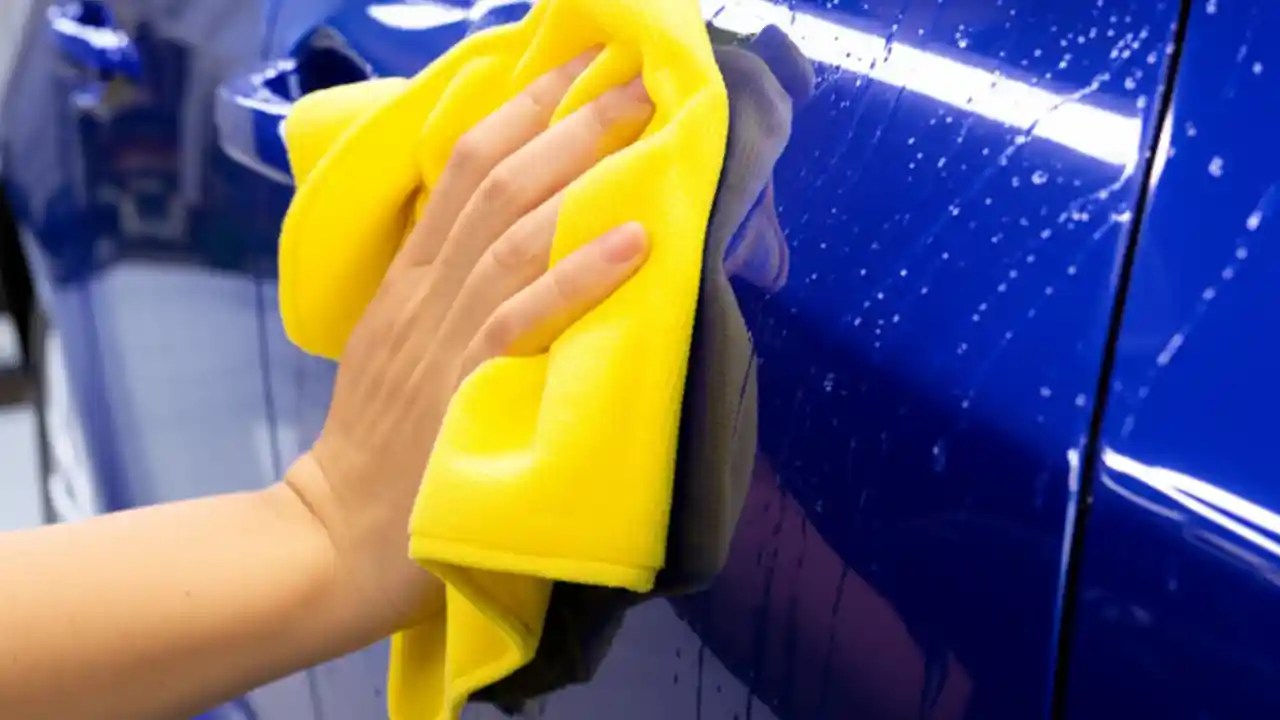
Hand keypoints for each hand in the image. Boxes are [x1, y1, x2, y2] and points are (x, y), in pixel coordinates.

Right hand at [279, 52, 654, 638]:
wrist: (334, 535)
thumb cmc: (379, 447)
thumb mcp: (397, 347)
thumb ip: (440, 293)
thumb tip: (510, 244)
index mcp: (409, 279)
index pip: (461, 168)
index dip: (520, 110)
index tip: (573, 67)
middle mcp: (425, 295)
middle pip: (495, 182)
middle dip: (566, 121)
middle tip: (632, 79)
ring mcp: (441, 339)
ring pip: (513, 231)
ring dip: (579, 172)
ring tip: (644, 129)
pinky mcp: (463, 391)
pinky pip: (524, 317)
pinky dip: (579, 275)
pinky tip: (632, 241)